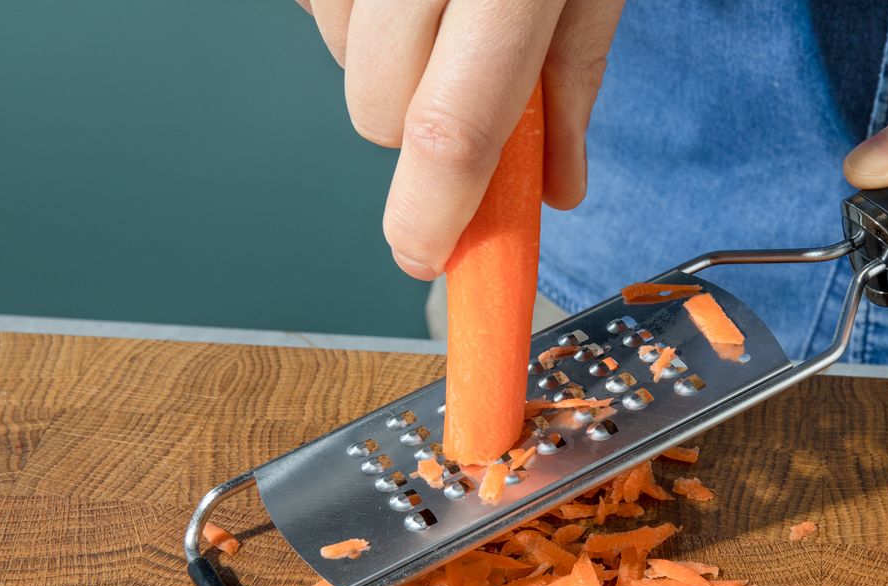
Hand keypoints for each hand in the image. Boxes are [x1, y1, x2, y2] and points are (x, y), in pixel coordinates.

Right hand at [295, 0, 623, 279]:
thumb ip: (574, 78)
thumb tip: (556, 188)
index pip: (452, 132)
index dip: (432, 218)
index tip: (426, 258)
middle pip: (380, 114)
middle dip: (420, 125)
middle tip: (469, 72)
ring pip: (340, 61)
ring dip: (387, 60)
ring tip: (440, 2)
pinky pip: (314, 6)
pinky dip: (357, 13)